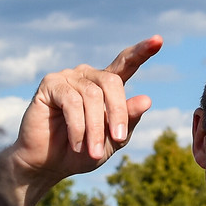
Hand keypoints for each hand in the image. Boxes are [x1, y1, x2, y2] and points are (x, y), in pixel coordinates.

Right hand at [6, 37, 160, 205]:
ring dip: (95, 128)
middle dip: (118, 112)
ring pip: (92, 96)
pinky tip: (77, 144)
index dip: (142, 51)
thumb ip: (128, 120)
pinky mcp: (50, 84)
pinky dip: (78, 126)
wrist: (47, 165)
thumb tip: (147, 99)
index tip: (158, 40)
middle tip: (118, 138)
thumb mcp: (112, 141)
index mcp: (105, 86)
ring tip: (94, 152)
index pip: (126, 63)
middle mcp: (87, 76)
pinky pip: (72, 101)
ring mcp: (68, 77)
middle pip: (112, 82)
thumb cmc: (80, 153)